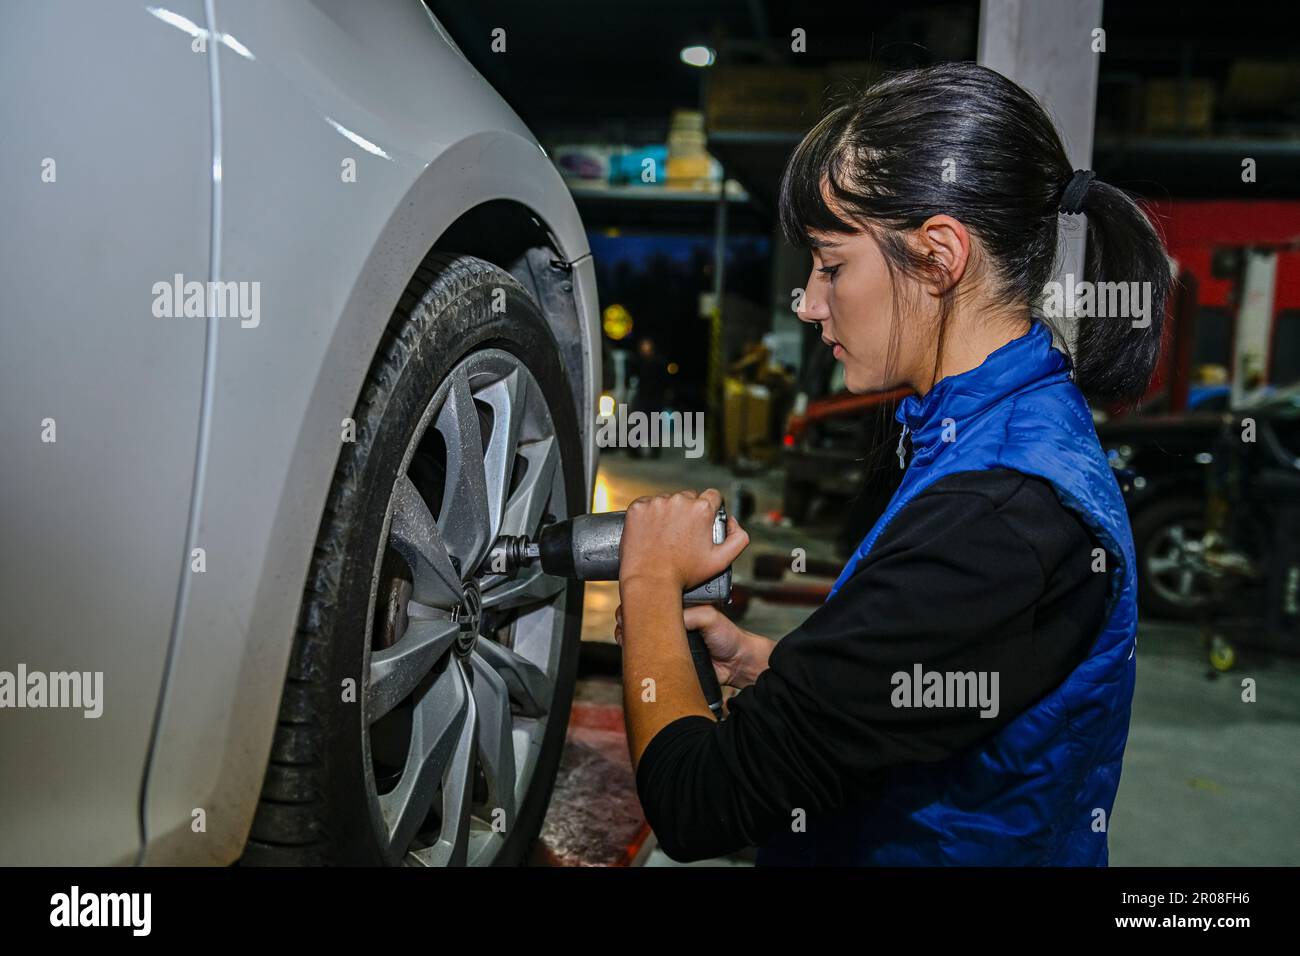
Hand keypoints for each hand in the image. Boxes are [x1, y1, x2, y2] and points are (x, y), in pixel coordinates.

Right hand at [614, 603, 770, 687]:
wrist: (738, 663)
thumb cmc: (728, 637)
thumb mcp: (710, 617)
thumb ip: (691, 614)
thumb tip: (668, 619)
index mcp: (680, 608)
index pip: (653, 603)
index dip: (638, 605)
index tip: (628, 610)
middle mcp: (672, 624)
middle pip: (643, 621)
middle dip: (628, 622)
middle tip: (623, 625)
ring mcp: (669, 642)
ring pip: (643, 639)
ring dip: (631, 638)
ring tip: (624, 637)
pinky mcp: (670, 659)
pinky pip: (651, 657)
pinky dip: (640, 655)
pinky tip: (632, 652)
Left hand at [618, 488, 748, 591]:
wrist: (650, 581)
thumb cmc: (684, 574)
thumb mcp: (721, 561)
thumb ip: (739, 539)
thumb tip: (733, 523)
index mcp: (702, 509)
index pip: (712, 496)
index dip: (710, 508)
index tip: (703, 520)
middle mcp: (680, 501)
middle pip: (689, 498)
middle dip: (688, 512)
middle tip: (682, 533)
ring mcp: (656, 503)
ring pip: (667, 501)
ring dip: (668, 512)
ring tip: (665, 535)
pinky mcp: (638, 508)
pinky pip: (646, 505)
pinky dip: (648, 515)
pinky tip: (650, 531)